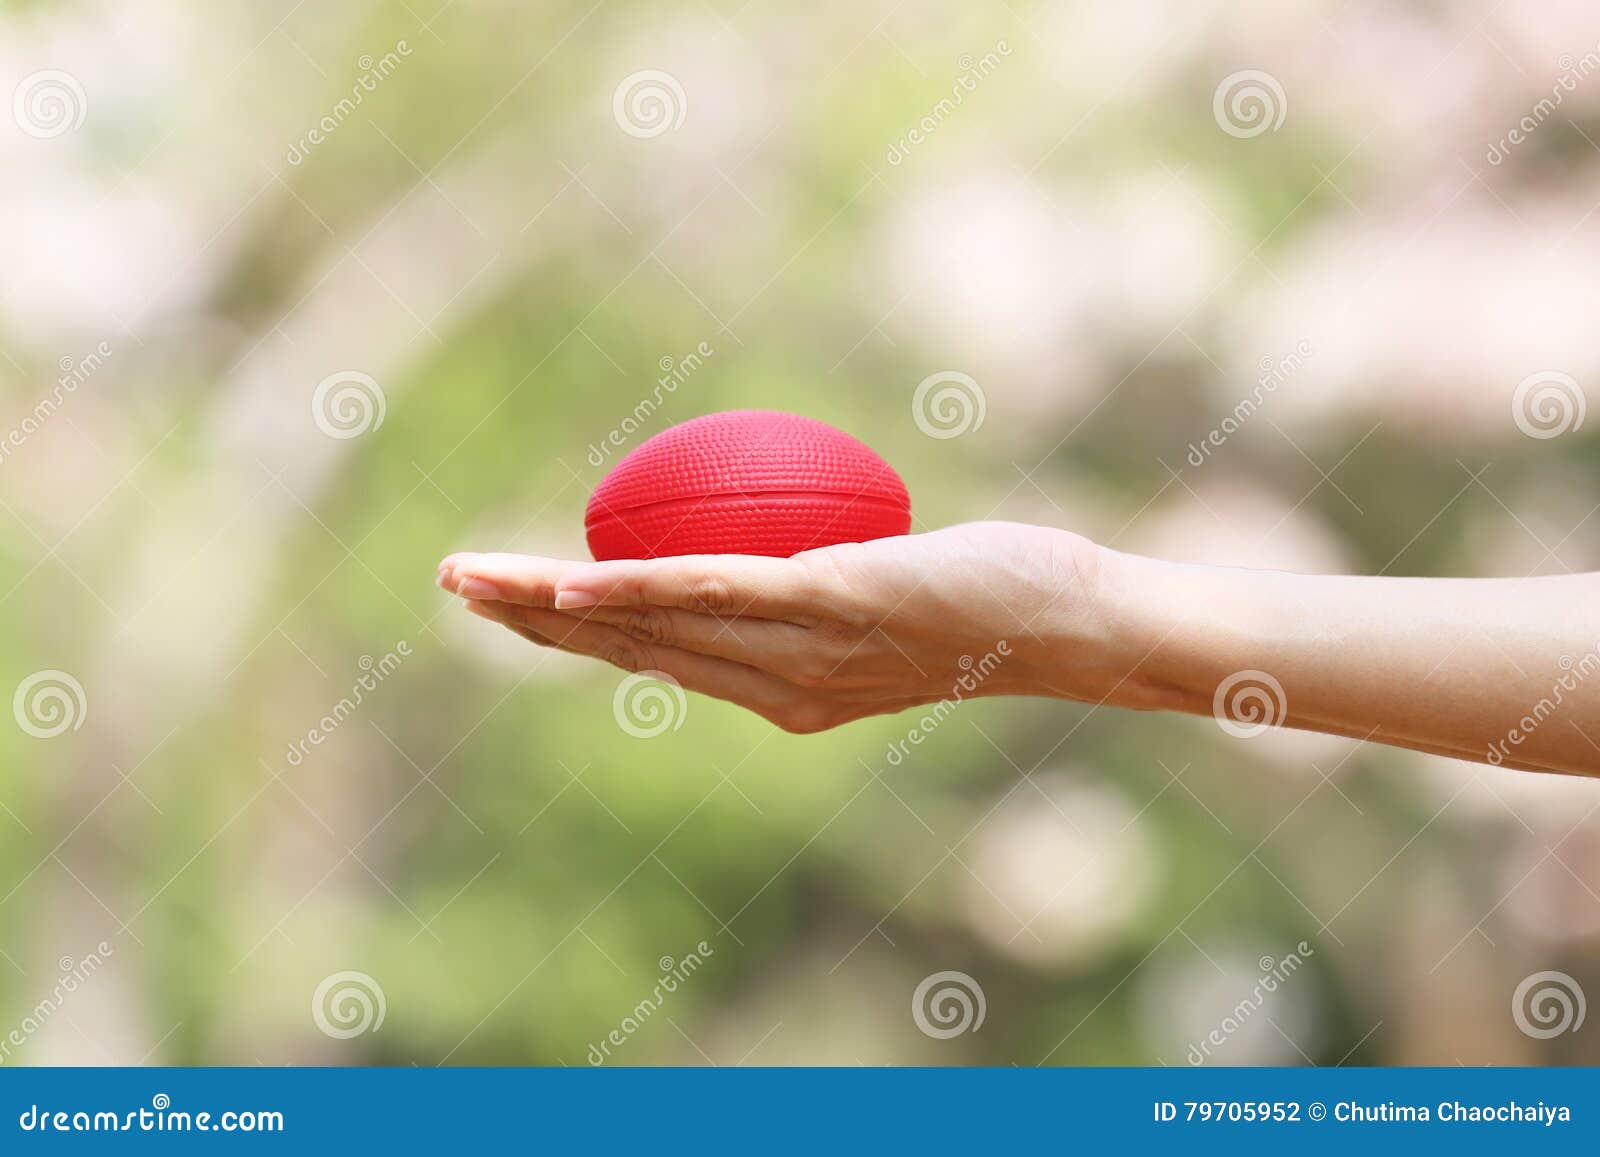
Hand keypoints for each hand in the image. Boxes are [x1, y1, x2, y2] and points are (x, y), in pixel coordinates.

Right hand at [437, 522, 1111, 732]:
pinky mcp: (830, 607)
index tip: (511, 600)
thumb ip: (825, 582)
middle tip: (454, 583)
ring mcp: (800, 651)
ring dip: (552, 603)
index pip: (658, 657)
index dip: (575, 631)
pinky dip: (633, 588)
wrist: (1071, 624)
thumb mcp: (887, 594)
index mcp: (782, 687)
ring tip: (476, 580)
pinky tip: (569, 576)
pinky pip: (713, 594)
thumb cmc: (987, 598)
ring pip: (651, 625)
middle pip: (631, 650)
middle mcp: (777, 685)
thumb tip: (792, 541)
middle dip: (533, 622)